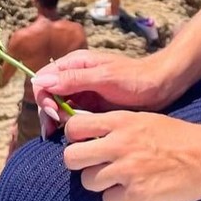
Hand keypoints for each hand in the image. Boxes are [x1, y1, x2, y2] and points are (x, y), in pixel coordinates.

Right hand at [32, 49, 177, 137]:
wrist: (161, 86)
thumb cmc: (135, 78)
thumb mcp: (104, 78)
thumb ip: (73, 80)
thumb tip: (39, 82)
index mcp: (75, 64)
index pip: (44, 79)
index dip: (43, 98)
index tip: (54, 114)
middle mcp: (75, 77)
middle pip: (48, 96)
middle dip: (49, 113)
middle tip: (58, 130)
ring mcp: (83, 92)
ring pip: (59, 108)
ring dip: (60, 122)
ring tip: (71, 134)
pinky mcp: (92, 107)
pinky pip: (74, 117)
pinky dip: (72, 127)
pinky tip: (79, 136)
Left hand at [63, 110, 200, 200]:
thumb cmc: (178, 136)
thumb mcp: (144, 119)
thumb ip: (118, 126)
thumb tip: (93, 135)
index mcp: (121, 120)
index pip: (75, 126)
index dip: (75, 138)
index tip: (84, 143)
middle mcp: (119, 143)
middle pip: (72, 157)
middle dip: (79, 163)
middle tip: (92, 165)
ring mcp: (127, 169)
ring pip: (88, 182)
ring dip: (99, 183)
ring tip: (116, 180)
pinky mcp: (136, 193)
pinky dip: (117, 199)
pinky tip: (131, 192)